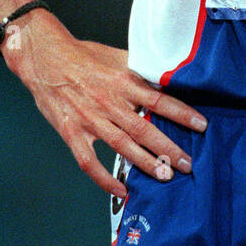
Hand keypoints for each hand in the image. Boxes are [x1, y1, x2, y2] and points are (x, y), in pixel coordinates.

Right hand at [1, 11, 206, 196]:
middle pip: (145, 129)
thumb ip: (140, 71)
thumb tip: (167, 78)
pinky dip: (104, 179)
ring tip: (165, 176)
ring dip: (145, 164)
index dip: (182, 114)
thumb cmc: (82, 55)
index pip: (160, 100)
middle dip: (169, 148)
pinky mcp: (72, 133)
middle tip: (188, 163)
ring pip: (122, 146)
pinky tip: (121, 190)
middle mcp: (109, 102)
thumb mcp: (117, 56)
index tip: (201, 126)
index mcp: (123, 82)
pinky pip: (90, 162)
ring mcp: (90, 120)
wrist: (45, 57)